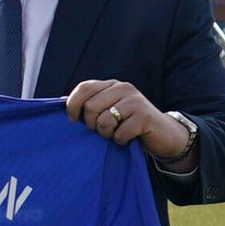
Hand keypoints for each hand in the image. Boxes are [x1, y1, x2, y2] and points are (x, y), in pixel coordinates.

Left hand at [65, 79, 194, 167]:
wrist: (164, 134)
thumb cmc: (129, 124)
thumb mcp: (108, 110)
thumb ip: (88, 105)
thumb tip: (60, 101)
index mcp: (111, 85)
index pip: (84, 88)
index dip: (72, 105)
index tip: (72, 120)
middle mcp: (123, 88)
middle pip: (91, 107)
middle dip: (91, 125)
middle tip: (103, 131)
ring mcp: (135, 101)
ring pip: (104, 121)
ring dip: (106, 134)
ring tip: (116, 133)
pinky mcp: (145, 117)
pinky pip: (120, 133)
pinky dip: (120, 140)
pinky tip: (128, 138)